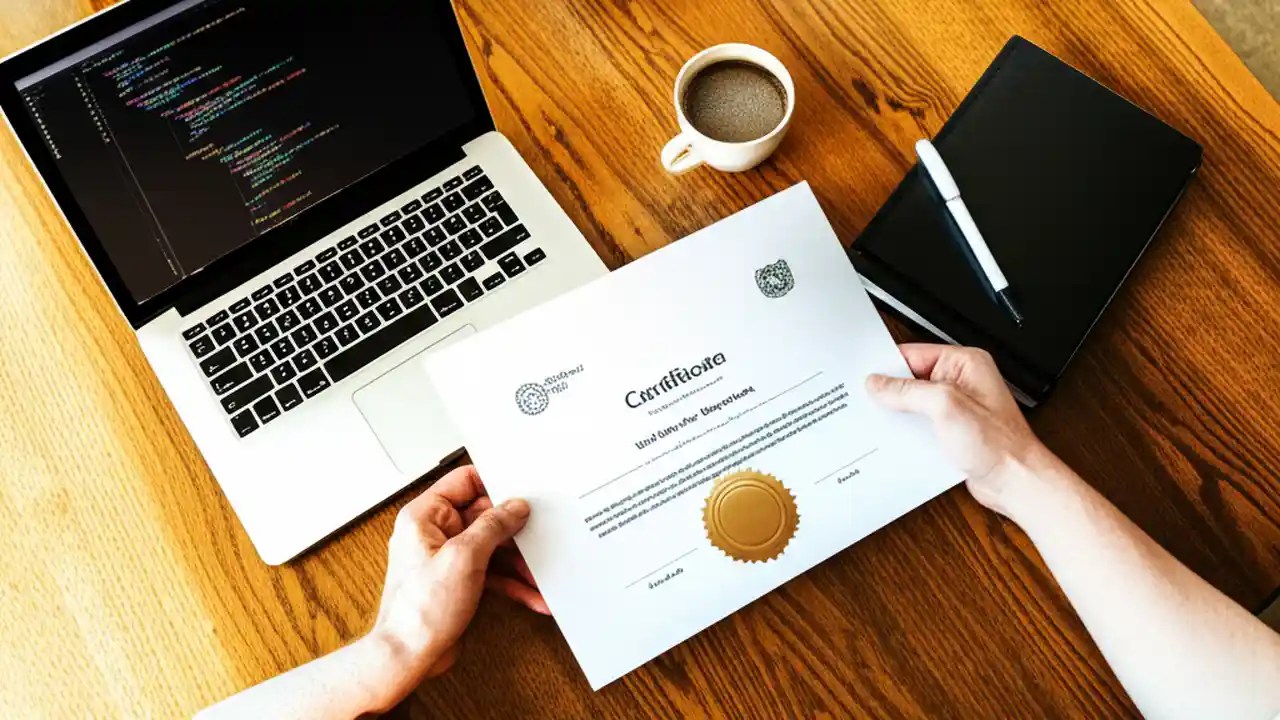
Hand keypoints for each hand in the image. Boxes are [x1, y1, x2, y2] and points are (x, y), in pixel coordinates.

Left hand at [369, 465, 547, 702]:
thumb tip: (514, 506)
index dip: (495, 484)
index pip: (465, 481)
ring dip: (518, 562)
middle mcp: (435, 533)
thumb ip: (493, 526)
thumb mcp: (463, 557)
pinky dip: (512, 583)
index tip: (522, 491)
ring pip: (493, 547)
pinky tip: (532, 595)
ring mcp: (448, 559)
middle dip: (514, 532)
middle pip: (485, 517)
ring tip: (540, 574)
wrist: (408, 657)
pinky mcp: (459, 581)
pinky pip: (492, 573)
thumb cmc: (418, 611)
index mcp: (425, 516)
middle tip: (538, 538)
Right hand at [865, 344, 1058, 515]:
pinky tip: (898, 439)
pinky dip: (907, 430)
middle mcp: (961, 382)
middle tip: (869, 401)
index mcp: (965, 364)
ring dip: (898, 414)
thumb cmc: (999, 444)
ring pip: (914, 404)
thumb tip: (879, 383)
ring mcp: (956, 407)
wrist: (1015, 481)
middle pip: (911, 379)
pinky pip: (920, 423)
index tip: (866, 378)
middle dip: (890, 392)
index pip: (914, 354)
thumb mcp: (946, 406)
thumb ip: (908, 391)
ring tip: (882, 421)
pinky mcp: (951, 430)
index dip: (888, 366)